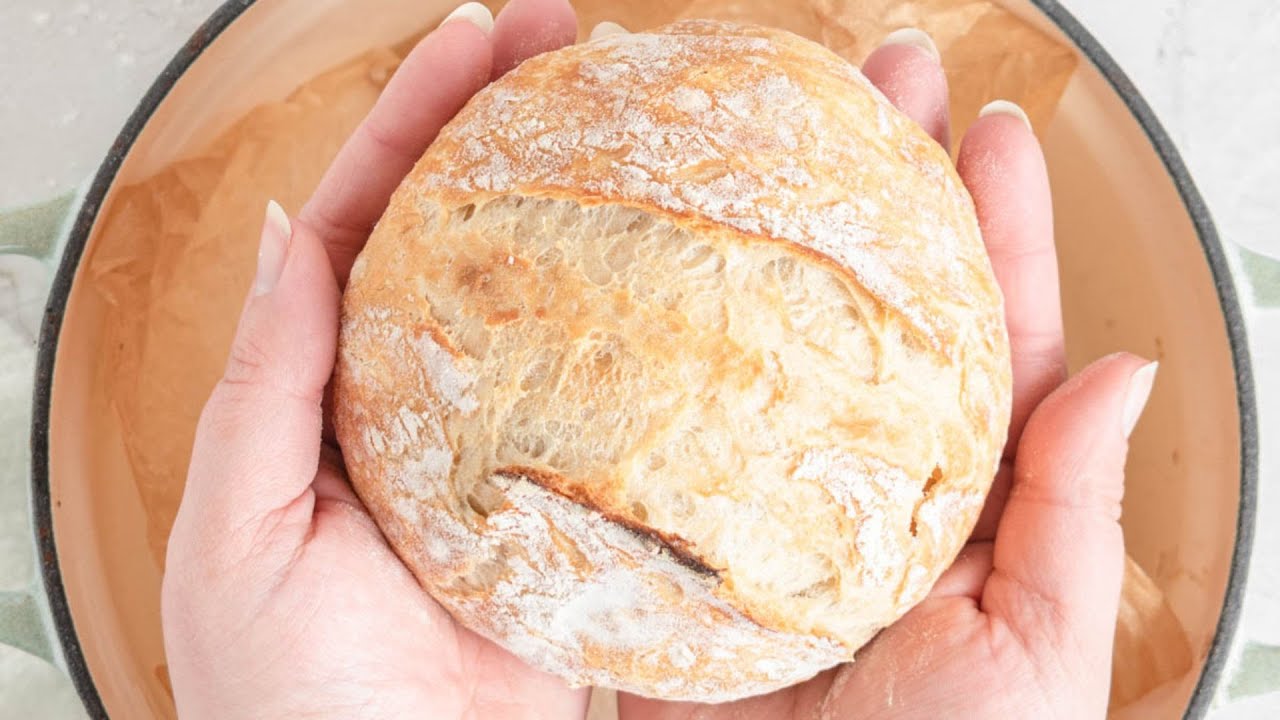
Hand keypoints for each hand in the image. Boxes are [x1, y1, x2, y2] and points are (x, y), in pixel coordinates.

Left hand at [160, 2, 585, 717]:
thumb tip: (288, 232)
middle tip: (583, 45)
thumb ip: (267, 384)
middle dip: (519, 132)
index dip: (416, 122)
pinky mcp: (579, 516)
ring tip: (649, 127)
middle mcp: (425, 406)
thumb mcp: (237, 530)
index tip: (476, 39)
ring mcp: (511, 454)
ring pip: (557, 308)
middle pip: (476, 240)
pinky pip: (621, 411)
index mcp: (331, 393)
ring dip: (596, 214)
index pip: (369, 222)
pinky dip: (656, 341)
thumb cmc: (287, 699)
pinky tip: (697, 284)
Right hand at [618, 29, 1157, 719]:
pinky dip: (643, 349)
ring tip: (752, 126)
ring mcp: (755, 507)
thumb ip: (1073, 525)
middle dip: (875, 187)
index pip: (980, 340)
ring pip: (758, 346)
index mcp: (951, 505)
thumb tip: (1118, 374)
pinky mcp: (670, 549)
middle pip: (864, 311)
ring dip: (757, 236)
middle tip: (869, 75)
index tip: (984, 129)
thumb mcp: (1037, 663)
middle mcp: (848, 485)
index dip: (989, 229)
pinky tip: (630, 270)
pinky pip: (657, 433)